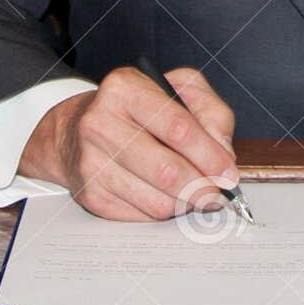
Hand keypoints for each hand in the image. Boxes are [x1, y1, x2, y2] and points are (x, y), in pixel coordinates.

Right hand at [18, 65, 238, 218]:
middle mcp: (100, 123)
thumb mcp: (178, 90)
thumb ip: (211, 112)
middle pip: (168, 171)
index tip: (229, 173)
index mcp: (125, 89)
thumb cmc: (136, 110)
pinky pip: (142, 216)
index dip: (211, 156)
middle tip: (218, 194)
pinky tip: (164, 195)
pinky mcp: (90, 195)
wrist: (74, 130)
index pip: (179, 128)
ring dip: (186, 203)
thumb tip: (224, 154)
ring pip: (158, 201)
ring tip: (194, 192)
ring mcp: (91, 162)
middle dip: (203, 188)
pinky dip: (163, 210)